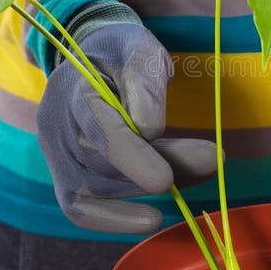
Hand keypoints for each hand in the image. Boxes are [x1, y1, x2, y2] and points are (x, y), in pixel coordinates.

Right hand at [37, 24, 217, 234]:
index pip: (97, 128)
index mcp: (73, 86)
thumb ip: (146, 83)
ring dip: (151, 187)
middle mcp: (56, 124)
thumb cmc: (124, 54)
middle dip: (160, 165)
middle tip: (214, 158)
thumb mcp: (142, 50)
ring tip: (202, 166)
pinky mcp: (67, 177)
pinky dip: (118, 219)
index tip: (166, 179)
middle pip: (102, 162)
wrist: (95, 60)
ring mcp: (57, 154)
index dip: (132, 156)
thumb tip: (149, 131)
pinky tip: (152, 219)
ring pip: (99, 189)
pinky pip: (83, 210)